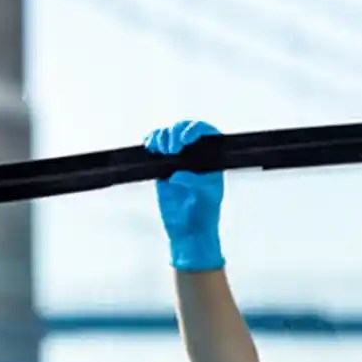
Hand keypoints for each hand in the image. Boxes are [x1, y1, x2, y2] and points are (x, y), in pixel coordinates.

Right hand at [143, 120, 224, 271]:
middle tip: (172, 149)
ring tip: (162, 151)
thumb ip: (195, 184)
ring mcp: (179, 160)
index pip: (206, 133)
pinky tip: (150, 146)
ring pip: (168, 135)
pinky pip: (156, 147)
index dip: (195, 130)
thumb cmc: (203, 215)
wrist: (188, 231)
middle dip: (175, 133)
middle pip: (184, 130)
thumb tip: (179, 174)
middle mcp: (195, 156)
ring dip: (162, 137)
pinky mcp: (163, 167)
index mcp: (211, 159)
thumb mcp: (205, 198)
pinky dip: (152, 142)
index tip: (185, 140)